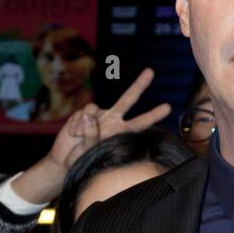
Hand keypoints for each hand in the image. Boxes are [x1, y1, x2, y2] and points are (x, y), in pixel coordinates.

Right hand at [12, 68, 172, 205]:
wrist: (65, 161)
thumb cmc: (83, 160)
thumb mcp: (89, 151)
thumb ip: (91, 135)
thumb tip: (88, 116)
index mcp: (120, 132)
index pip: (140, 123)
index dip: (153, 115)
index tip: (168, 107)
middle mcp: (112, 120)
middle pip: (128, 100)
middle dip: (139, 85)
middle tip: (151, 71)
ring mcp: (98, 115)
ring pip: (93, 109)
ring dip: (83, 125)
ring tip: (77, 139)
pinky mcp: (83, 114)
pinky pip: (81, 113)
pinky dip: (75, 124)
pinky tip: (73, 134)